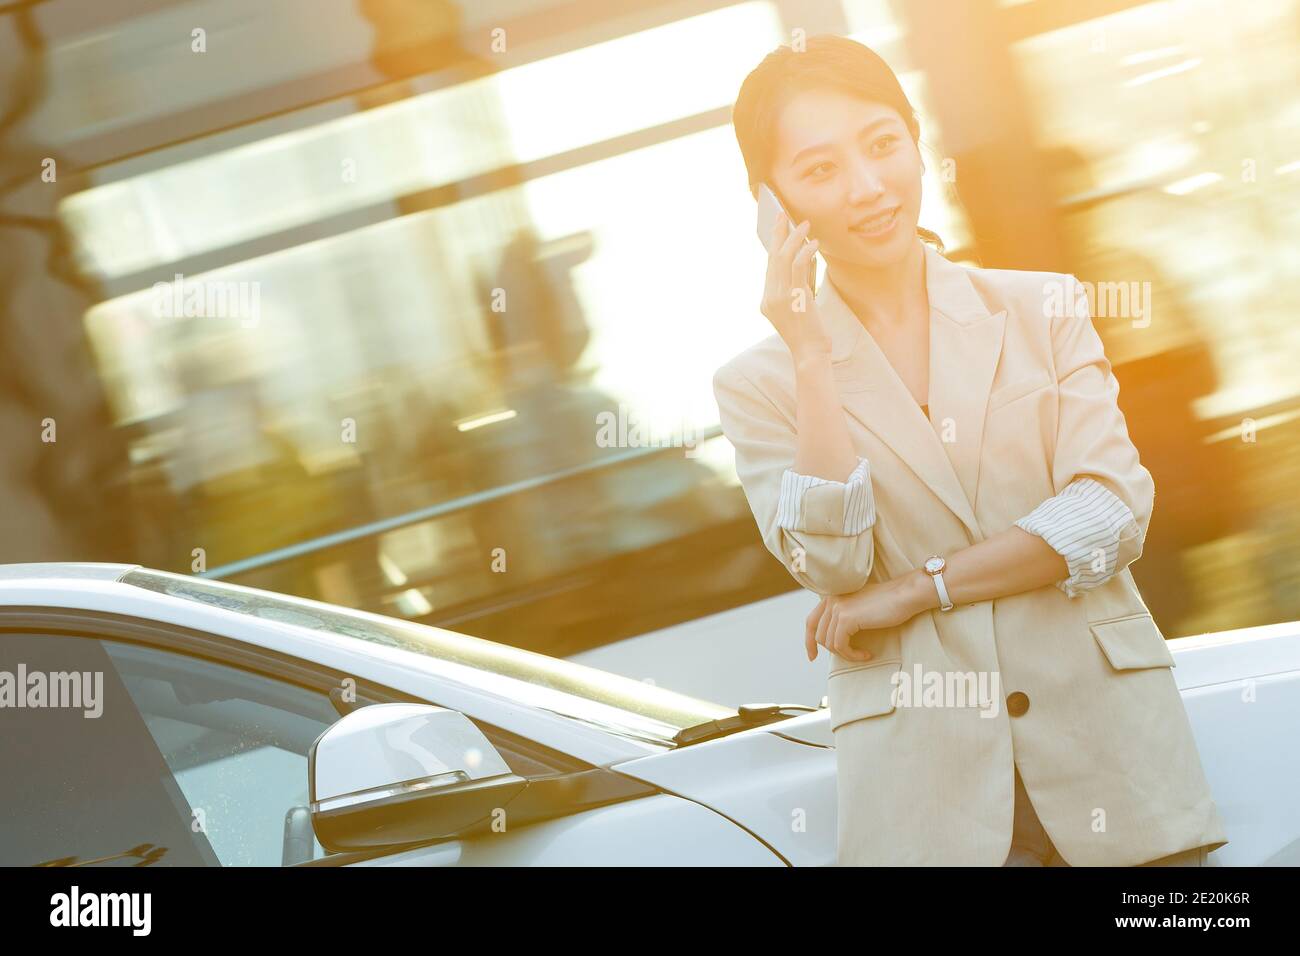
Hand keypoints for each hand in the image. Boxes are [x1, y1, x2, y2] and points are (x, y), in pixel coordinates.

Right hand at [761, 212, 829, 359]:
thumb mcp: (800, 305)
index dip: (774, 244)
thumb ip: (799, 282)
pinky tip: (813, 243)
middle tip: (782, 214)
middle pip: (772, 258)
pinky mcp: (795, 297)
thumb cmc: (809, 332)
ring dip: (794, 237)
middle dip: (777, 233)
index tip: (778, 227)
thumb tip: (806, 256)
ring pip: (783, 258)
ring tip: (804, 224)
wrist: (810, 353)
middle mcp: (769, 297)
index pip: (770, 266)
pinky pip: (798, 266)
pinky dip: (805, 251)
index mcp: (766, 300)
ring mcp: (779, 297)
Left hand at [804, 571, 929, 661]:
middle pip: (818, 635)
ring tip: (862, 653)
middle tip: (851, 657)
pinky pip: (840, 646)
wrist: (905, 595)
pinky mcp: (846, 618)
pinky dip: (852, 655)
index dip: (809, 641)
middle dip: (833, 651)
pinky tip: (866, 654)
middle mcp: (830, 600)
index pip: (811, 621)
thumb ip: (843, 618)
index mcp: (831, 596)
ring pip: (829, 643)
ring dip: (846, 654)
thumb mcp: (859, 608)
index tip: (813, 657)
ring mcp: (837, 608)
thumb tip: (830, 642)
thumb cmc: (888, 604)